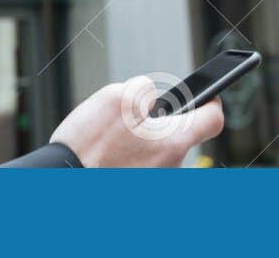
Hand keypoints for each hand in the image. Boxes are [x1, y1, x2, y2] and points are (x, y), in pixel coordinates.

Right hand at [50, 77, 224, 166]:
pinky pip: (145, 166)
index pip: (212, 119)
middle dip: (159, 122)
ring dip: (141, 141)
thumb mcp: (115, 97)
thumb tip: (152, 96)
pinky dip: (132, 158)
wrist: (65, 180)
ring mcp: (159, 181)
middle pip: (179, 134)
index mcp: (172, 141)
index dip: (210, 102)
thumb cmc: (89, 145)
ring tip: (112, 140)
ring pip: (158, 151)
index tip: (207, 96)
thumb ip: (143, 90)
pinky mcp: (144, 189)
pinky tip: (111, 156)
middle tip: (131, 119)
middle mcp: (172, 166)